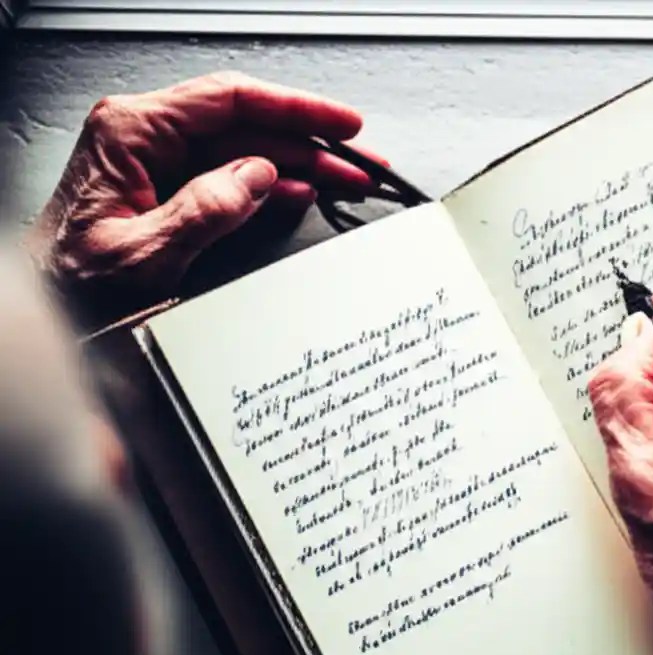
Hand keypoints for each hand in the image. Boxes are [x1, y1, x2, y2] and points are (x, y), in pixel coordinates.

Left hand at [27, 71, 382, 329]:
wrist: (47, 313)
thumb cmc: (71, 287)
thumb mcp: (142, 257)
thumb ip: (204, 211)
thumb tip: (258, 176)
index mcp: (132, 132)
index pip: (231, 99)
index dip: (296, 107)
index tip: (342, 123)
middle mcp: (144, 137)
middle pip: (247, 124)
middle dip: (310, 141)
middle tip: (361, 161)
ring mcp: (157, 161)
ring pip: (246, 149)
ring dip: (301, 164)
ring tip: (349, 178)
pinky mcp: (167, 189)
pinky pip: (232, 177)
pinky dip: (274, 186)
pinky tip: (306, 192)